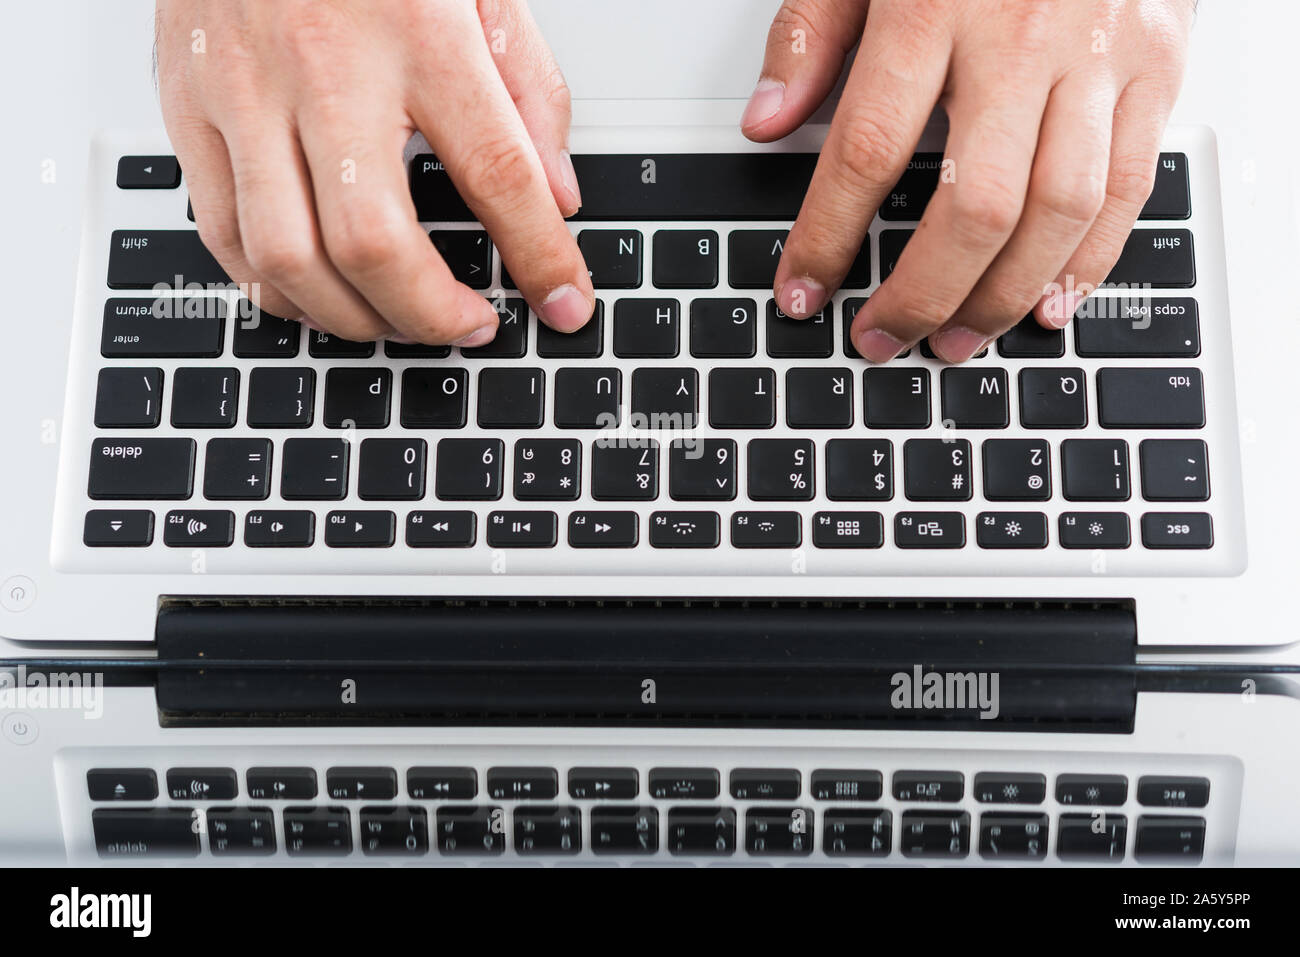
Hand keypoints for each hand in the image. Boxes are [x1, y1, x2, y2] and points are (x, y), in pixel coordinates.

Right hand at [156, 0, 593, 345]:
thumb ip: (530, 91)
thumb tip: (556, 197)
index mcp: (420, 30)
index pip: (498, 173)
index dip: (541, 258)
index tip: (566, 303)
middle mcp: (327, 66)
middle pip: (375, 242)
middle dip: (432, 314)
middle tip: (469, 326)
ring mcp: (245, 89)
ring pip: (288, 255)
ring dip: (352, 318)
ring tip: (396, 321)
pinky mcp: (187, 103)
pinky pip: (220, 231)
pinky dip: (273, 286)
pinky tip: (316, 292)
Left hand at [742, 0, 1193, 361]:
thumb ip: (811, 36)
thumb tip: (766, 123)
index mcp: (934, 6)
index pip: (867, 151)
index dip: (827, 239)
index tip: (801, 293)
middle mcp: (1022, 40)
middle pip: (974, 208)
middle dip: (921, 295)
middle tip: (882, 339)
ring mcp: (1101, 58)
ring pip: (1058, 214)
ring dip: (1002, 298)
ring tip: (957, 342)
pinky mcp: (1158, 66)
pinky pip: (1131, 189)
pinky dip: (1091, 262)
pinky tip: (1047, 304)